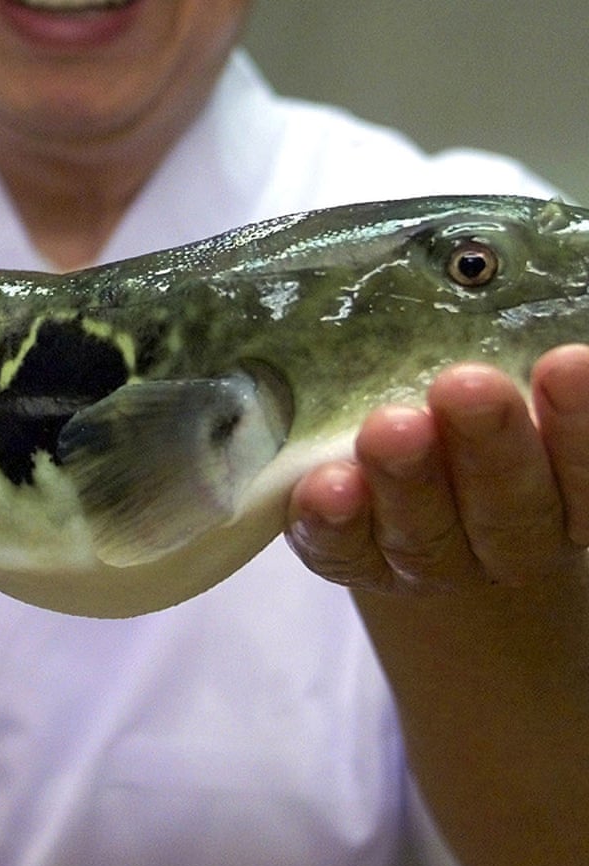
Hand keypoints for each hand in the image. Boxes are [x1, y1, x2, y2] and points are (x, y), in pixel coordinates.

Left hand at [286, 344, 588, 596]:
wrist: (429, 520)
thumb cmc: (477, 431)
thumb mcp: (514, 402)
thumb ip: (511, 361)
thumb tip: (492, 279)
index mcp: (565, 500)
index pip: (584, 473)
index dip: (579, 425)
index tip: (564, 361)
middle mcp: (508, 541)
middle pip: (508, 507)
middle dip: (486, 444)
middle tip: (464, 386)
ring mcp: (431, 563)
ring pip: (424, 535)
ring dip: (405, 480)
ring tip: (389, 427)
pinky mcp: (356, 565)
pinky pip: (343, 554)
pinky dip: (333, 522)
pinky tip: (323, 488)